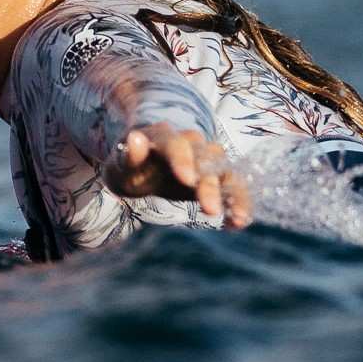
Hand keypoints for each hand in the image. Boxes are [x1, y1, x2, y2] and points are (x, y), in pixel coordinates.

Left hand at [104, 123, 252, 229]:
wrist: (146, 167)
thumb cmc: (133, 168)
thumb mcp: (123, 165)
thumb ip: (130, 155)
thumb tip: (134, 138)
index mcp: (166, 138)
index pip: (176, 145)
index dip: (183, 161)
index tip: (187, 181)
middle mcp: (193, 145)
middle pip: (206, 160)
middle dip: (209, 185)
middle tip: (211, 210)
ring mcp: (208, 160)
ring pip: (226, 172)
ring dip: (234, 195)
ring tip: (238, 219)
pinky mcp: (218, 178)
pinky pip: (234, 188)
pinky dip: (240, 204)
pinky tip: (239, 223)